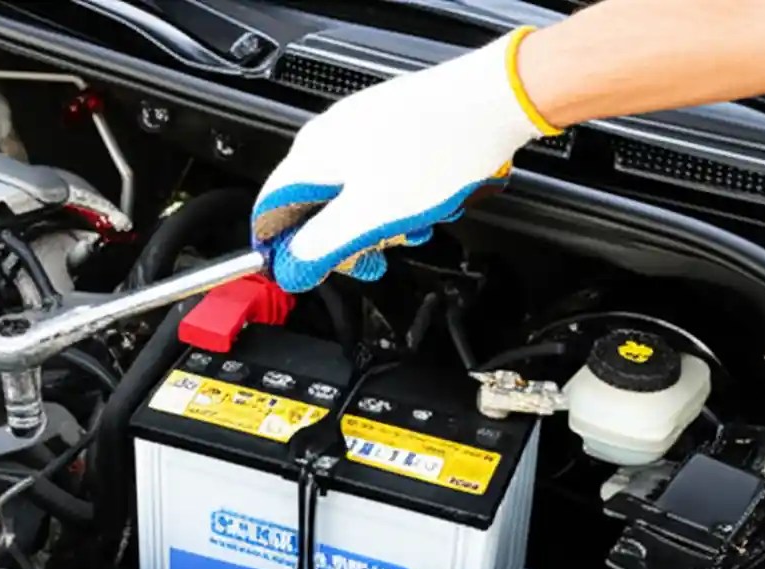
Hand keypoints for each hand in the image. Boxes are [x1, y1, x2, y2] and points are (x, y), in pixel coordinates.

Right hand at [251, 27, 561, 291]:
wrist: (493, 103)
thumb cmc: (437, 149)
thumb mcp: (371, 215)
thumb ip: (324, 245)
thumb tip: (291, 267)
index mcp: (313, 155)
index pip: (271, 213)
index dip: (289, 249)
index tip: (318, 270)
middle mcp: (331, 136)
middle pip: (318, 207)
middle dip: (350, 238)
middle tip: (378, 254)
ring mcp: (365, 128)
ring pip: (357, 196)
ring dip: (386, 222)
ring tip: (418, 222)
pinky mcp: (397, 128)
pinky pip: (387, 178)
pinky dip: (407, 198)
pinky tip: (432, 201)